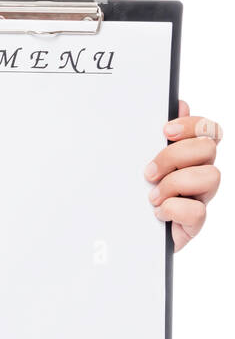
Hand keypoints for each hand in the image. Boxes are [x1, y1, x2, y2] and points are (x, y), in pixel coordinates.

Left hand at [144, 100, 222, 251]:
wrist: (126, 234)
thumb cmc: (134, 194)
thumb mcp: (137, 161)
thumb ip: (156, 134)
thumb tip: (179, 105)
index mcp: (188, 155)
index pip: (208, 130)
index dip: (193, 125)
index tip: (166, 130)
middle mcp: (199, 173)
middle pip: (208, 148)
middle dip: (175, 155)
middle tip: (149, 171)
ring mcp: (200, 197)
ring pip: (211, 176)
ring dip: (175, 183)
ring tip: (152, 196)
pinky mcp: (195, 222)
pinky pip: (198, 211)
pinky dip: (174, 210)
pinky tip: (158, 212)